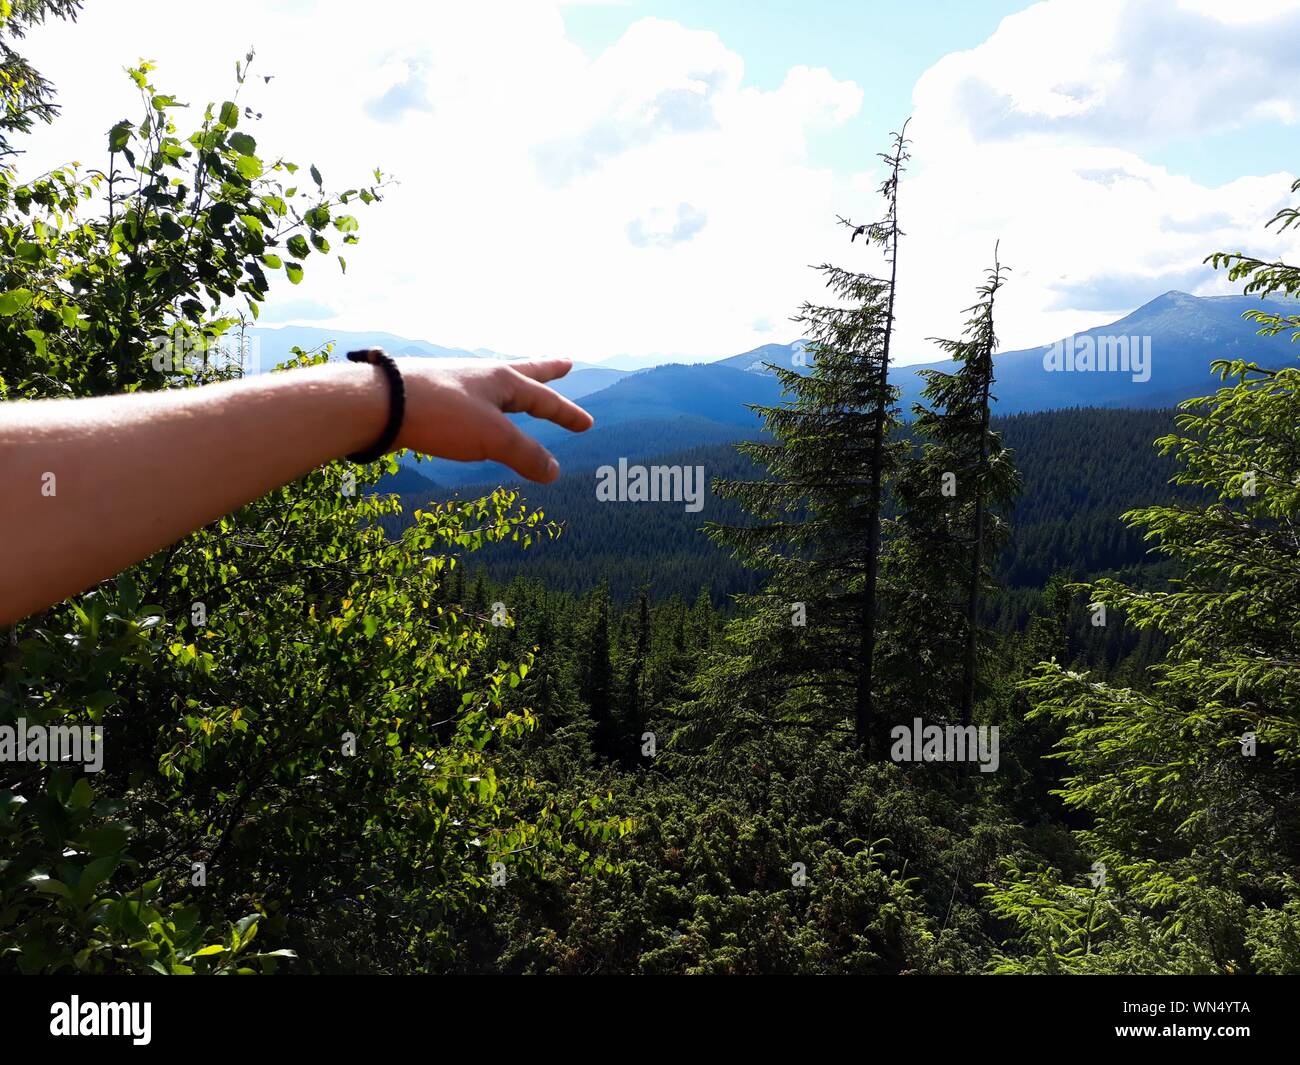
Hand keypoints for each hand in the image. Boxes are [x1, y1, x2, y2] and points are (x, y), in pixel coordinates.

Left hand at [394, 357, 593, 482]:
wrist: (380, 402)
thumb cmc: (442, 414)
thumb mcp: (492, 438)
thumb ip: (526, 455)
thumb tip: (554, 472)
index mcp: (502, 379)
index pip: (544, 398)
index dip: (567, 415)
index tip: (586, 424)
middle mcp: (481, 374)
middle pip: (523, 372)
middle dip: (546, 371)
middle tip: (565, 364)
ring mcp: (455, 380)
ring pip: (493, 382)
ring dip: (512, 385)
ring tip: (518, 385)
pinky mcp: (432, 393)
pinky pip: (469, 396)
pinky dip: (483, 400)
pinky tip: (473, 405)